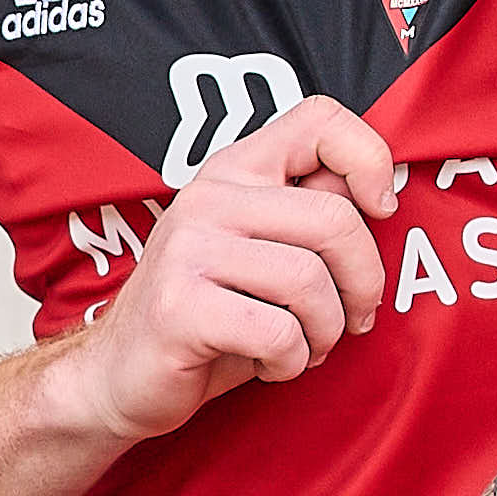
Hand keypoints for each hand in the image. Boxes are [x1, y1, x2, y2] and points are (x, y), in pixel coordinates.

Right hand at [38, 98, 404, 445]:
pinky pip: (279, 333)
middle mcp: (207, 198)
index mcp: (233, 172)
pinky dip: (290, 362)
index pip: (319, 119)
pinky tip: (269, 364)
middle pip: (334, 218)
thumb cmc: (207, 315)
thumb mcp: (260, 251)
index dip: (370, 157)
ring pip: (310, 281)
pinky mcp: (180, 308)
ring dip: (324, 332)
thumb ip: (307, 213)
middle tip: (351, 318)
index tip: (379, 209)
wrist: (118, 376)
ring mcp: (188, 250)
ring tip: (302, 346)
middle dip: (364, 282)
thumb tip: (376, 192)